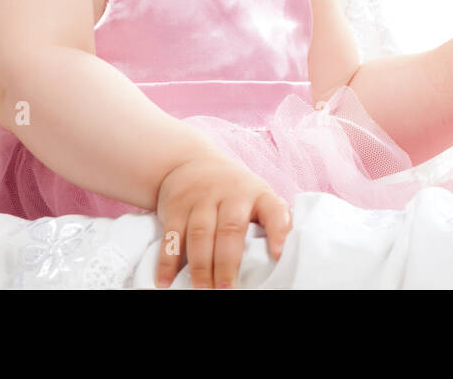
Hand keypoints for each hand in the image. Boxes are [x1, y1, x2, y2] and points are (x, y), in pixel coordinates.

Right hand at [154, 149, 292, 288]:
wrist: (192, 162)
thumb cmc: (234, 191)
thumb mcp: (257, 196)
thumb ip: (272, 220)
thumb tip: (286, 254)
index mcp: (257, 194)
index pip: (273, 209)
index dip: (278, 230)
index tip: (279, 253)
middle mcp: (230, 193)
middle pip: (230, 229)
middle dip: (227, 263)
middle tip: (227, 290)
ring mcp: (200, 198)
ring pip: (200, 233)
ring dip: (200, 266)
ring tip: (202, 290)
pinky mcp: (176, 206)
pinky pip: (171, 236)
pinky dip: (167, 261)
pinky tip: (166, 281)